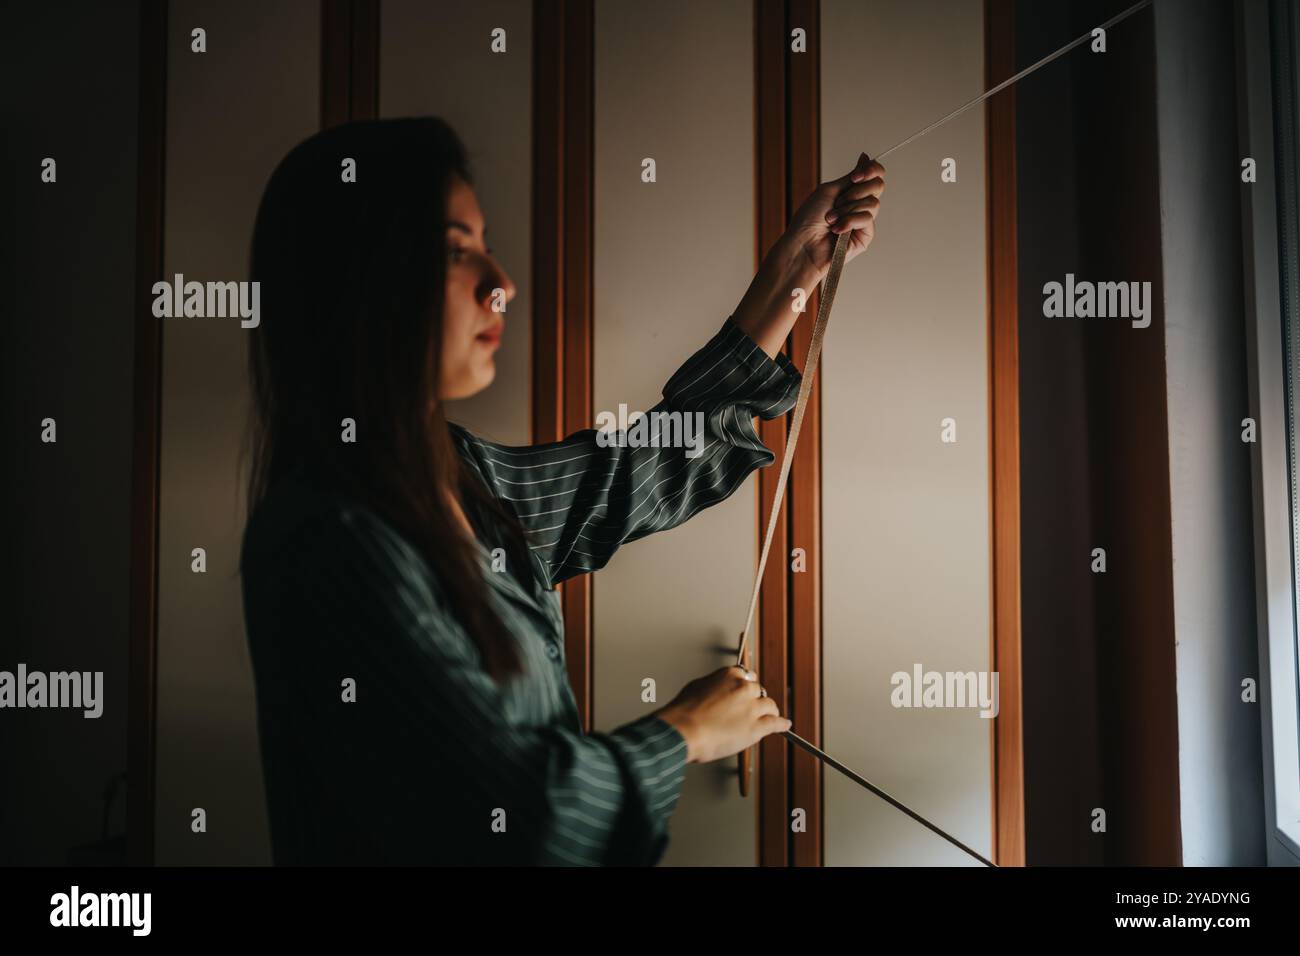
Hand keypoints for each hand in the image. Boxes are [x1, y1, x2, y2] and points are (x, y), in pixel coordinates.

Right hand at [654, 666, 790, 763]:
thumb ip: (715, 685)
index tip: (747, 694)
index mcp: (730, 675)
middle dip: (755, 701)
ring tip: (769, 717)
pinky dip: (782, 725)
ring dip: (769, 712)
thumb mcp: (697, 687)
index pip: (748, 676)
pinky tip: (784, 725)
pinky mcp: (756, 727)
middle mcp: (744, 688)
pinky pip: (776, 724)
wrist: (684, 731)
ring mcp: (752, 707)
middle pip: (759, 691)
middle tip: (750, 709)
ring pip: (769, 706)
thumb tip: (719, 690)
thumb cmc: (685, 712)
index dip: (747, 688)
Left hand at [777, 152, 885, 282]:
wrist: (803, 244)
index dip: (871, 170)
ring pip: (872, 203)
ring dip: (848, 208)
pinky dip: (850, 221)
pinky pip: (867, 218)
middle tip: (837, 202)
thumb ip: (851, 176)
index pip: (874, 174)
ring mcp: (863, 221)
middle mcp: (859, 204)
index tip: (855, 176)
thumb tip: (866, 156)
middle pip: (877, 186)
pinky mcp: (865, 236)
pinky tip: (836, 230)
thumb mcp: (830, 190)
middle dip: (856, 192)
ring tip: (831, 219)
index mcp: (850, 192)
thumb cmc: (809, 219)